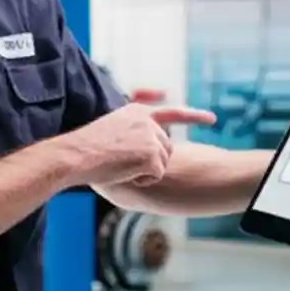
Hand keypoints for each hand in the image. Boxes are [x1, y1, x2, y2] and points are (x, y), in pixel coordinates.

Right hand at [59, 103, 215, 186]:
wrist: (77, 155)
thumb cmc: (87, 147)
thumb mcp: (112, 127)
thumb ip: (133, 129)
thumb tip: (147, 141)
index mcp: (138, 112)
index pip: (173, 113)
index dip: (195, 116)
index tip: (212, 119)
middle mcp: (149, 121)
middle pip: (167, 148)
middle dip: (153, 160)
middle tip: (123, 162)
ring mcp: (152, 137)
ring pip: (163, 162)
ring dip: (145, 170)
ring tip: (120, 164)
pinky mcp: (153, 155)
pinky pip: (156, 175)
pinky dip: (142, 179)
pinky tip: (124, 171)